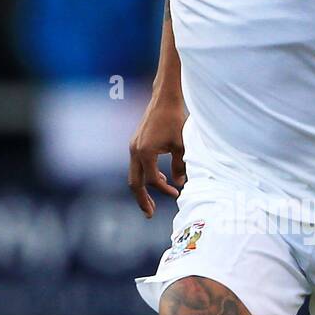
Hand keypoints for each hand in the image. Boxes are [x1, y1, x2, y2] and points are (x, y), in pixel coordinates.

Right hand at [128, 99, 186, 217]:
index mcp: (145, 153)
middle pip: (134, 183)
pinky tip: (159, 179)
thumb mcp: (182, 145)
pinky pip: (137, 165)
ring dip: (142, 189)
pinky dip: (145, 176)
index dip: (164, 190)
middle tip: (149, 214)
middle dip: (142, 199)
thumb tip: (179, 183)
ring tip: (151, 203)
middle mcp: (135, 151)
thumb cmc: (175, 120)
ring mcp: (133, 147)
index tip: (176, 194)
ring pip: (134, 175)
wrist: (164, 99)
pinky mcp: (135, 143)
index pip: (152, 180)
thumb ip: (180, 165)